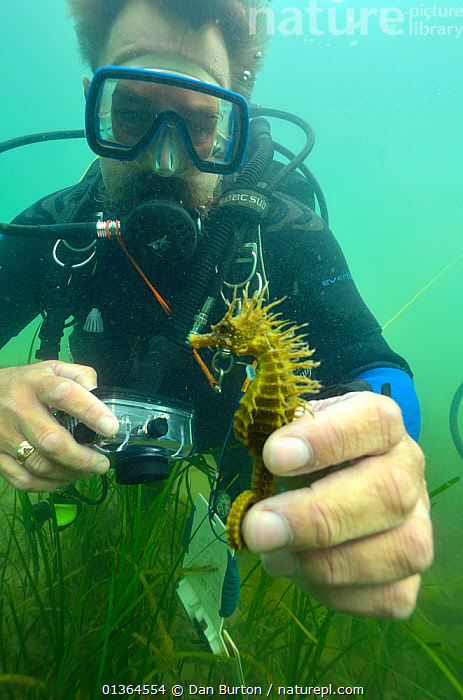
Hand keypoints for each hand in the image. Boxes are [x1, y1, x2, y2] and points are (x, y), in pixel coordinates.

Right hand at [0, 361, 118, 491]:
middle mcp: (18, 409)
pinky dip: (48, 484)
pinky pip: (23, 479)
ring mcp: (4, 434)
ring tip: (88, 470)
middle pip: (50, 440)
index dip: (90, 412)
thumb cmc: (27, 383)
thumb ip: (82, 378)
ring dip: (69, 473)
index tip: (110, 427)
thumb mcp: (54, 368)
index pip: (64, 395)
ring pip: (39, 465)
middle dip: (82, 457)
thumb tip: (102, 400)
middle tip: (102, 463)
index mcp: (37, 384)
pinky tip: (64, 477)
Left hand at [241, 392, 432, 618]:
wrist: (330, 480)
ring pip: (401, 550)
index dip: (326, 440)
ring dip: (326, 563)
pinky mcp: (411, 573)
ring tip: (273, 556)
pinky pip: (391, 597)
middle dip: (316, 518)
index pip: (373, 422)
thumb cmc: (308, 453)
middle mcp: (409, 469)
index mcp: (382, 424)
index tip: (274, 456)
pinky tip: (300, 574)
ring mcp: (418, 523)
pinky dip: (338, 594)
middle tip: (258, 527)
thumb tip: (269, 463)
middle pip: (389, 493)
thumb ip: (279, 439)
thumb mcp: (292, 431)